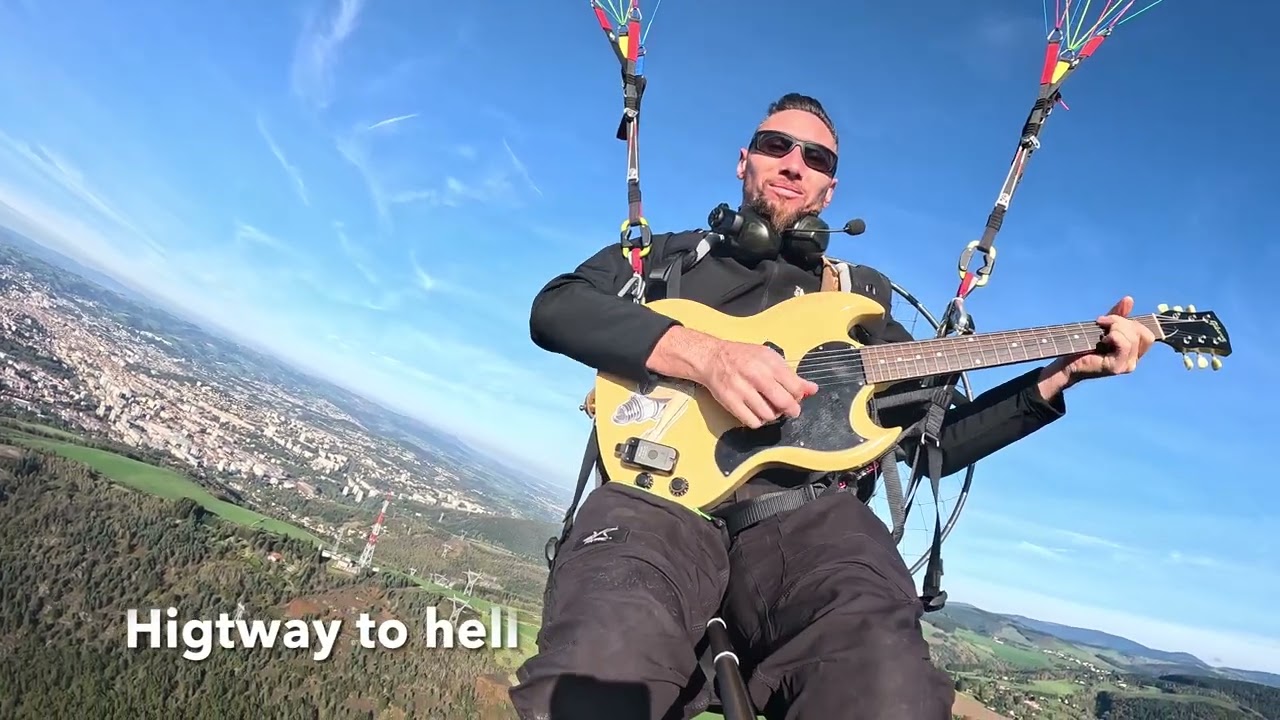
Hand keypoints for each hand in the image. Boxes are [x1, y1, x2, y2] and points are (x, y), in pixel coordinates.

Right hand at [700, 340, 818, 428]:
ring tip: (770, 408)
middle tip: (789, 410)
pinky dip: (758, 421)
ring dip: (773, 416)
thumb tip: (812, 389)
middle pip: (784, 403)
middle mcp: (756, 376)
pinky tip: (757, 413)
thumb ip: (791, 375)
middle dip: (791, 410)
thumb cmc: (743, 357)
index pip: (795, 387)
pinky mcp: (731, 402)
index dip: (799, 396)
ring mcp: (742, 390)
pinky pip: (752, 422)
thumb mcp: (770, 359)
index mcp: (769, 363)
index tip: (796, 397)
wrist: (713, 358)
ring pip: (769, 415)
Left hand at [1043, 296, 1155, 390]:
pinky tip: (1102, 339)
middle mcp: (1133, 360)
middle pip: (1140, 332)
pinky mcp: (1116, 367)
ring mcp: (1126, 365)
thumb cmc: (1083, 345)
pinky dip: (1114, 336)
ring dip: (1115, 327)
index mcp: (1133, 351)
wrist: (1066, 362)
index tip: (1109, 320)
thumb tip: (1129, 299)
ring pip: (1132, 337)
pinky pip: (1124, 345)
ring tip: (1100, 332)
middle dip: (1121, 322)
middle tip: (1101, 323)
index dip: (1130, 322)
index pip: (1146, 333)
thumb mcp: (1104, 326)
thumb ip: (1118, 315)